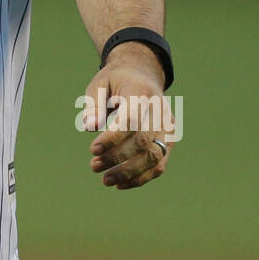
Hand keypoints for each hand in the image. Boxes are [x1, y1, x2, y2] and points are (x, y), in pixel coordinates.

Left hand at [82, 47, 173, 189]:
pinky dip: (141, 178)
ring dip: (129, 173)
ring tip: (105, 180)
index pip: (131, 121)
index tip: (92, 150)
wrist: (142, 75)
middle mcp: (160, 112)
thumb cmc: (116, 81)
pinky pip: (159, 165)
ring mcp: (168, 127)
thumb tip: (89, 127)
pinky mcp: (169, 140)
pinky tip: (120, 184)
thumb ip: (93, 105)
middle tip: (93, 166)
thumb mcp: (100, 84)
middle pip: (143, 141)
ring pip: (154, 157)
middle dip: (117, 158)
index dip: (113, 139)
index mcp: (142, 93)